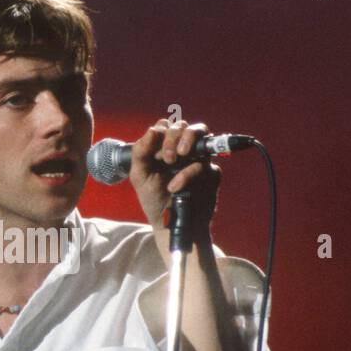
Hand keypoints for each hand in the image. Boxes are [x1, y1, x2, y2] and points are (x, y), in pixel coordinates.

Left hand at [128, 118, 221, 243]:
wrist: (169, 224)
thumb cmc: (154, 199)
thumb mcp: (140, 176)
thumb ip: (141, 152)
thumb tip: (153, 129)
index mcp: (165, 148)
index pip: (167, 126)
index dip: (162, 134)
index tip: (155, 154)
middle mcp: (184, 150)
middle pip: (185, 126)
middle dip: (174, 137)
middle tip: (168, 158)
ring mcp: (199, 160)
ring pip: (202, 134)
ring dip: (187, 140)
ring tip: (176, 158)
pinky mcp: (210, 173)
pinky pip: (203, 165)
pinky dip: (188, 174)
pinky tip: (176, 187)